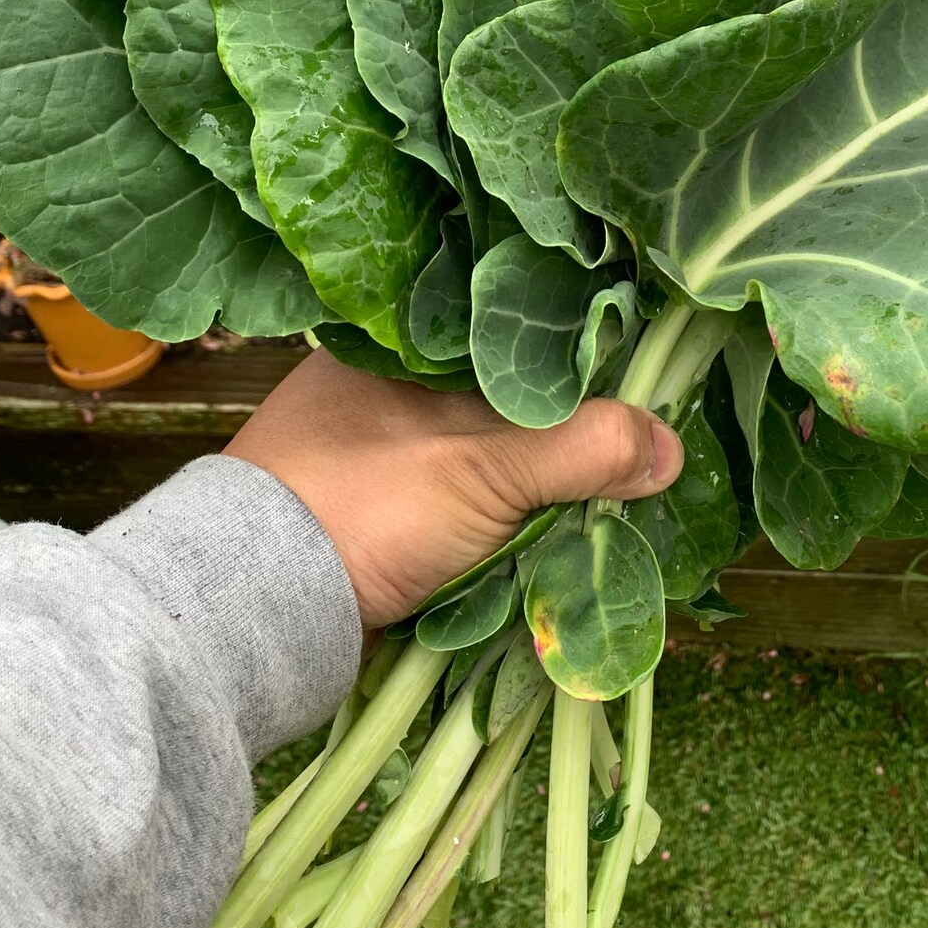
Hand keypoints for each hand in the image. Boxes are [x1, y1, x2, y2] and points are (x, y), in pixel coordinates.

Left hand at [227, 348, 683, 627]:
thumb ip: (584, 446)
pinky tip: (534, 527)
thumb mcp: (490, 466)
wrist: (257, 607)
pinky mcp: (367, 498)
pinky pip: (455, 489)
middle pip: (505, 387)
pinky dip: (495, 509)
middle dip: (563, 421)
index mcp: (402, 334)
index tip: (639, 376)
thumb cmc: (366, 504)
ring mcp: (370, 439)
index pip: (513, 320)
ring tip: (596, 489)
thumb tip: (671, 445)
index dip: (580, 347)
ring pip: (482, 441)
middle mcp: (383, 374)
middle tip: (629, 446)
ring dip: (531, 473)